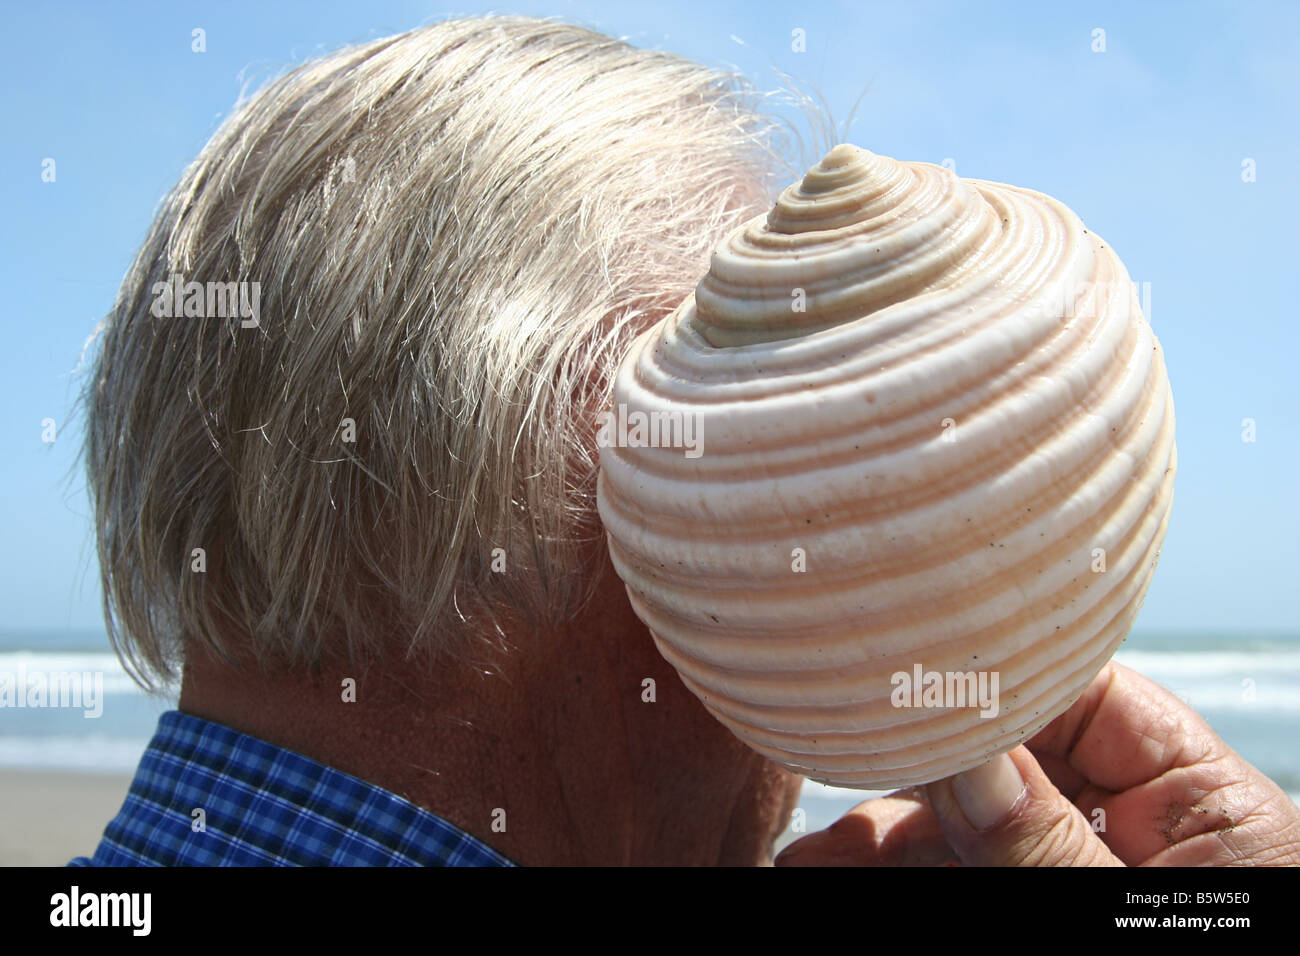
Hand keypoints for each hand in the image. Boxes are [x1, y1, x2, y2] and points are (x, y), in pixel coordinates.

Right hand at [775, 661, 1299, 865]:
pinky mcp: (1043, 903)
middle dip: (913, 777)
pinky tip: (846, 867)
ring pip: (967, 833)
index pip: (1080, 694)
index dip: (991, 682)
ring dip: (885, 842)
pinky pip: (966, 874)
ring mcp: (1083, 865)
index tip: (906, 680)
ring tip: (809, 859)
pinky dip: (909, 872)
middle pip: (1004, 767)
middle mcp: (1136, 822)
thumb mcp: (1130, 913)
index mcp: (1198, 795)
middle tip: (831, 781)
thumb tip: (963, 754)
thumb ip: (1047, 842)